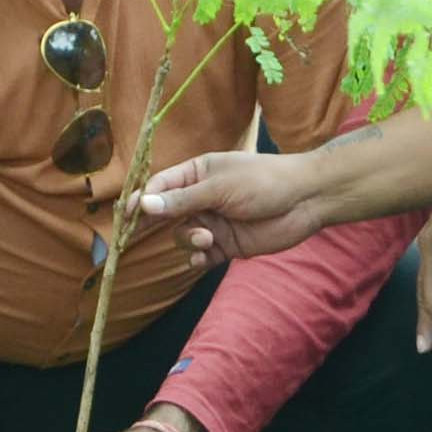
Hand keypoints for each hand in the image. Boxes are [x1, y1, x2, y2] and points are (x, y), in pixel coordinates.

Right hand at [138, 149, 330, 267]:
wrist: (304, 200)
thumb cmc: (262, 182)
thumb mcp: (218, 188)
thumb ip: (181, 200)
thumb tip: (143, 205)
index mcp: (197, 174)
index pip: (160, 187)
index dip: (142, 200)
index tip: (127, 215)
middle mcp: (201, 198)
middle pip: (166, 214)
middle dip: (153, 225)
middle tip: (133, 236)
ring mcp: (213, 222)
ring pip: (182, 236)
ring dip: (187, 240)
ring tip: (206, 238)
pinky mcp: (226, 245)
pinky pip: (200, 255)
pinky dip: (196, 257)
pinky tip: (202, 256)